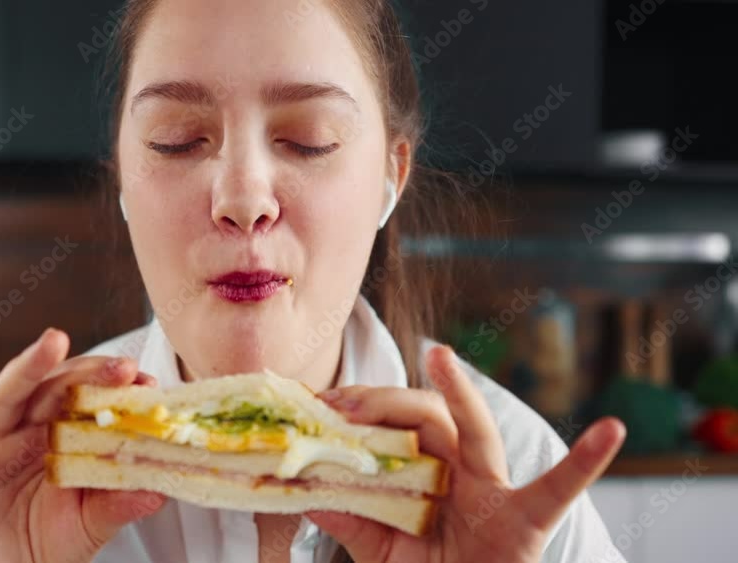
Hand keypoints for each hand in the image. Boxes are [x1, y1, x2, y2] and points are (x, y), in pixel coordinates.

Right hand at [0, 328, 165, 562]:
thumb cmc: (46, 549)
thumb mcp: (91, 525)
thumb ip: (118, 505)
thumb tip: (158, 489)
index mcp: (59, 438)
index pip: (88, 398)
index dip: (113, 387)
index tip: (146, 382)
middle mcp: (23, 433)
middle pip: (52, 388)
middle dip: (86, 372)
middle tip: (121, 366)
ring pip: (4, 396)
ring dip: (28, 366)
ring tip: (54, 341)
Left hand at [309, 345, 625, 562]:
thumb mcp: (381, 549)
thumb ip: (349, 520)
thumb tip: (299, 490)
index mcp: (426, 472)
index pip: (391, 427)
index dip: (357, 412)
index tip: (317, 404)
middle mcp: (460, 470)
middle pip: (424, 417)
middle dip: (384, 402)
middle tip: (341, 401)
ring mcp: (495, 489)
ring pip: (478, 431)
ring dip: (461, 393)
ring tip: (439, 354)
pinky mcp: (528, 519)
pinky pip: (559, 488)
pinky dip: (584, 461)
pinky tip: (609, 432)